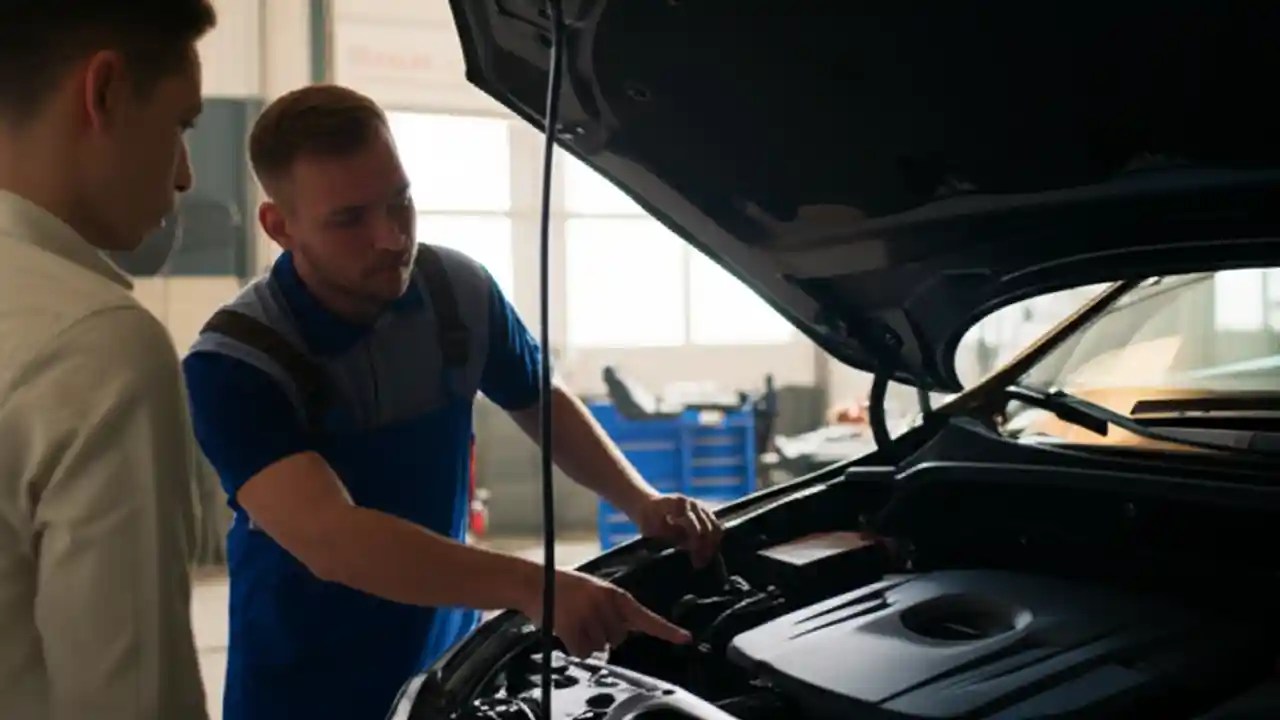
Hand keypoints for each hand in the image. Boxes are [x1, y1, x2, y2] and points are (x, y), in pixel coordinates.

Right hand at [519, 568, 691, 656]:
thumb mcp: (596, 592)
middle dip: (603, 634)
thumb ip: (613, 611)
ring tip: (571, 619)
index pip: (646, 617)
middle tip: (583, 616)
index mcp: (615, 595)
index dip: (667, 630)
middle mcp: (606, 605)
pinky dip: (572, 647)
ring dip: (585, 640)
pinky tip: (564, 628)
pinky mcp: (573, 628)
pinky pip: (582, 652)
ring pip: (599, 647)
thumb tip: (620, 636)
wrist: (535, 582)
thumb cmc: (566, 588)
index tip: (687, 639)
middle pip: (618, 639)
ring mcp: (590, 616)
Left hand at [631, 494, 723, 567]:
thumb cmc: (648, 520)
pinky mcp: (705, 511)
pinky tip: (707, 552)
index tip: (694, 561)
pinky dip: (714, 540)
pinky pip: (717, 526)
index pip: (694, 528)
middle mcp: (692, 504)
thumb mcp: (652, 530)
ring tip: (705, 560)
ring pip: (716, 527)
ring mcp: (700, 506)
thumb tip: (686, 546)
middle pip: (708, 528)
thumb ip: (669, 536)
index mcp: (678, 505)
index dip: (696, 545)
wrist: (648, 505)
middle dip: (706, 548)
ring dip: (712, 545)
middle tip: (700, 564)